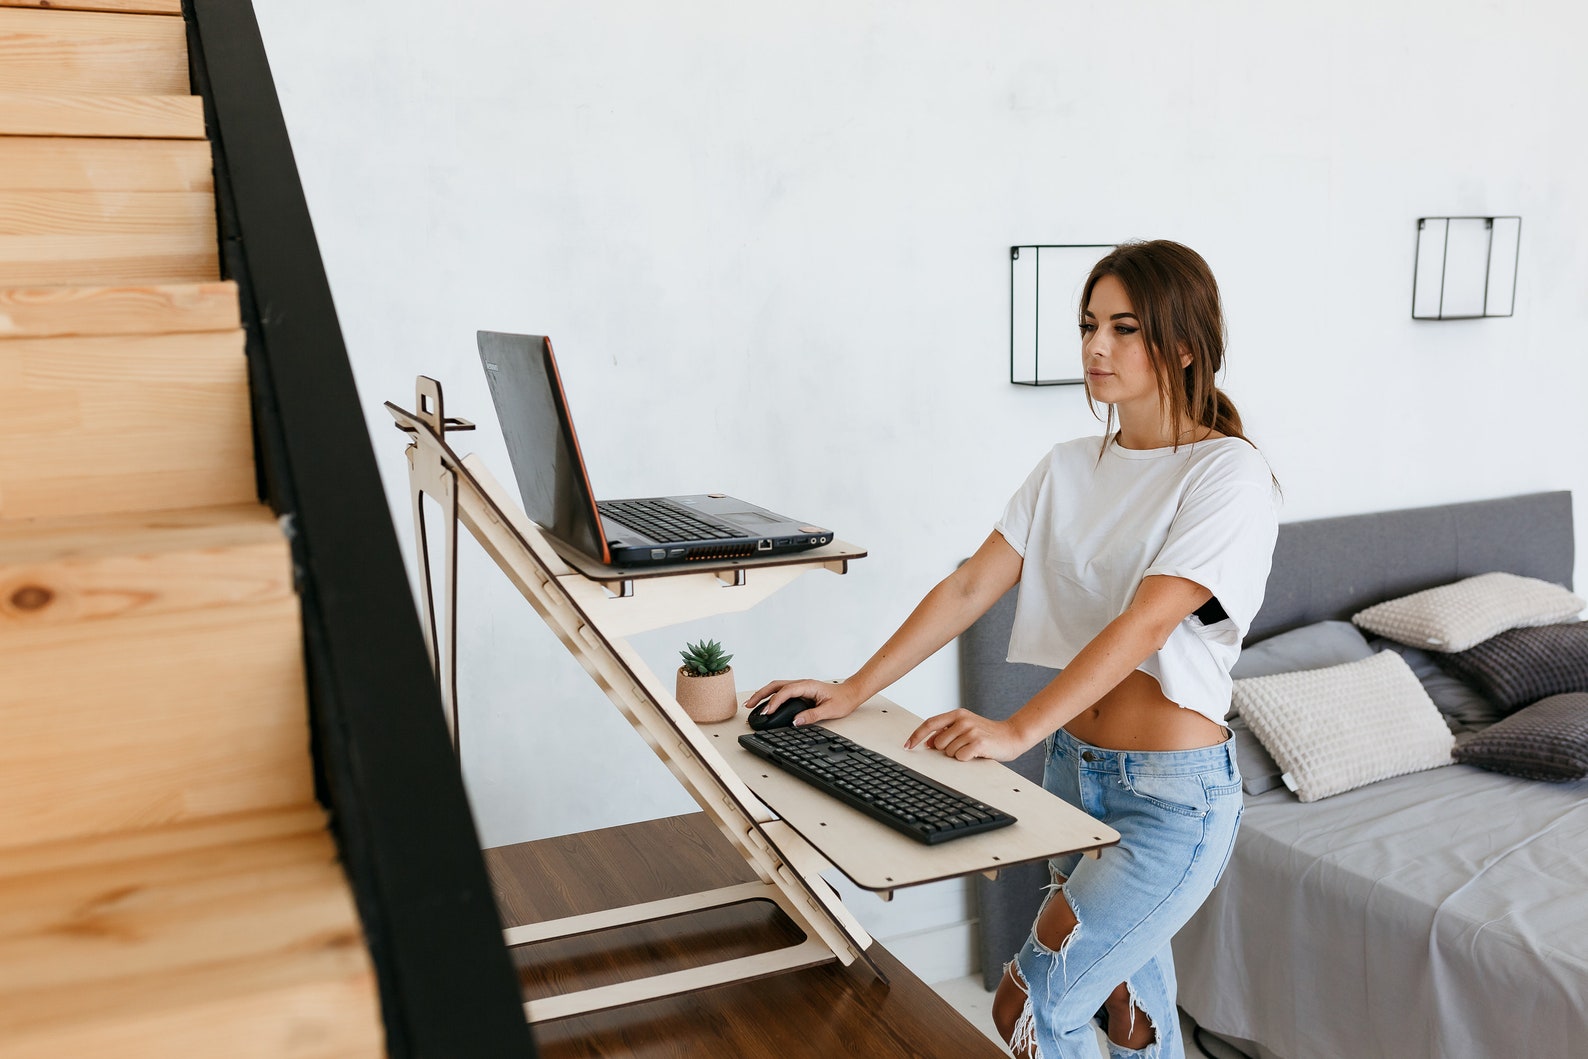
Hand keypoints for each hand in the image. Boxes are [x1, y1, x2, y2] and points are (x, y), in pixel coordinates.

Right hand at [741, 678, 862, 726]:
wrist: (850, 693)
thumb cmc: (842, 700)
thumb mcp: (830, 710)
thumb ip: (812, 716)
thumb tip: (796, 721)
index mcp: (808, 686)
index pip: (785, 692)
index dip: (774, 702)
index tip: (766, 712)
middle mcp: (801, 683)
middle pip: (775, 686)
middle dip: (760, 695)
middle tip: (749, 706)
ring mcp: (800, 686)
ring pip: (776, 687)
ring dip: (763, 694)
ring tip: (751, 704)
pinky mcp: (799, 691)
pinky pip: (781, 691)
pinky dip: (770, 696)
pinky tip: (765, 703)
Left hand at [905, 708, 1034, 761]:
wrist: (1011, 736)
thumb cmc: (986, 734)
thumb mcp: (965, 728)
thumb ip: (946, 732)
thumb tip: (927, 742)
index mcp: (957, 714)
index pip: (930, 723)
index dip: (916, 735)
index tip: (907, 745)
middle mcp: (963, 720)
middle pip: (938, 743)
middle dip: (946, 749)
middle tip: (962, 746)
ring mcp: (971, 731)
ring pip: (949, 751)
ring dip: (958, 754)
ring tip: (971, 749)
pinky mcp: (978, 743)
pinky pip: (960, 757)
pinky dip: (966, 758)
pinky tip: (976, 753)